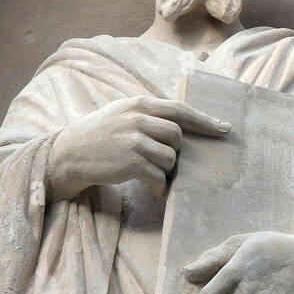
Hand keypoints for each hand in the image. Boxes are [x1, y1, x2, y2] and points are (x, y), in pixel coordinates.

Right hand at [46, 95, 229, 199]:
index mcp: (139, 104)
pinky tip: (150, 189)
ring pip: (170, 158)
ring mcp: (134, 140)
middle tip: (159, 161)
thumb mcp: (121, 113)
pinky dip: (158, 186)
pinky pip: (159, 176)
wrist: (68, 154)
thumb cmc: (97, 135)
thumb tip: (179, 124)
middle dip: (175, 152)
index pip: (180, 110)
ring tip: (150, 175)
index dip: (204, 120)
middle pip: (178, 136)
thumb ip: (147, 114)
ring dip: (165, 171)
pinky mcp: (131, 162)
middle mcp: (138, 119)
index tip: (224, 128)